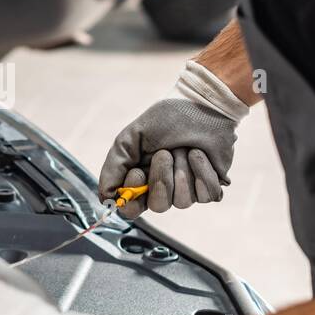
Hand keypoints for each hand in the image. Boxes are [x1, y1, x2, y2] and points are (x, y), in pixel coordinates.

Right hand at [99, 98, 237, 218]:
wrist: (201, 105)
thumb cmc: (165, 118)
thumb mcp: (131, 137)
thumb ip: (114, 166)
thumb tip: (106, 198)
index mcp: (141, 179)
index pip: (131, 209)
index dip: (133, 198)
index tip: (137, 172)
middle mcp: (163, 188)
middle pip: (158, 206)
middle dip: (162, 178)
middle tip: (165, 153)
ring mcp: (187, 190)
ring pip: (182, 202)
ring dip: (183, 170)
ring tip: (185, 148)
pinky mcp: (209, 187)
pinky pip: (206, 195)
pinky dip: (203, 171)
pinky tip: (199, 154)